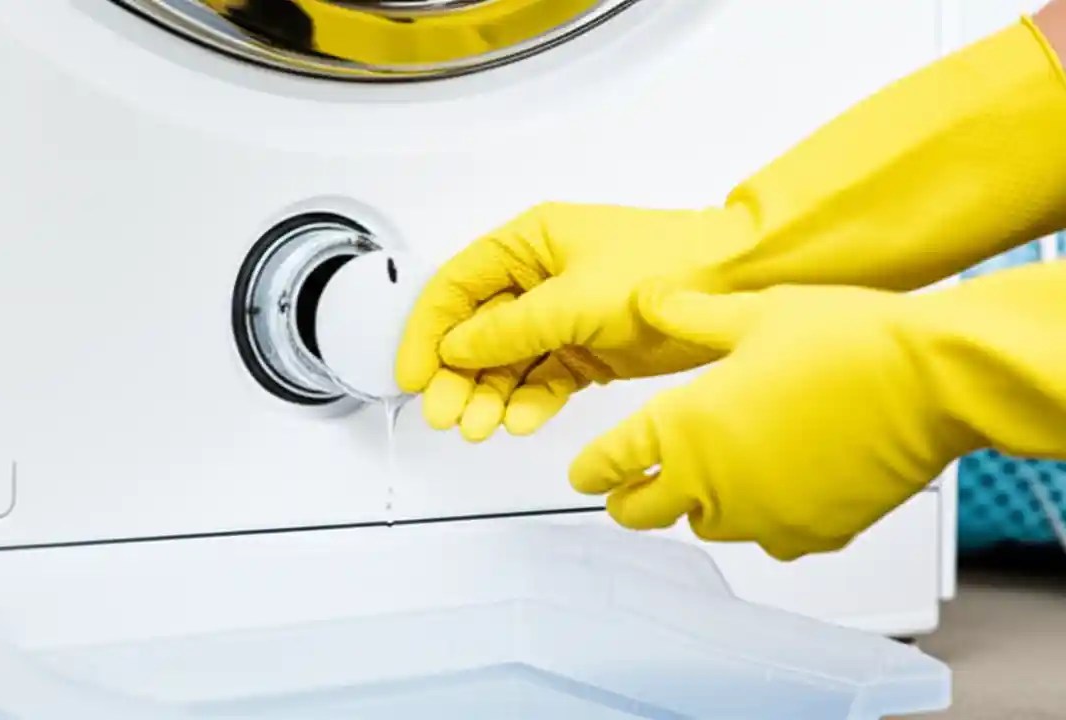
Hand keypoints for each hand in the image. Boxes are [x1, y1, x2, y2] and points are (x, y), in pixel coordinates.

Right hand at [395, 202, 751, 440]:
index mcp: (528, 242)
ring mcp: (564, 314)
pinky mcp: (589, 348)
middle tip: (447, 416)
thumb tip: (456, 349)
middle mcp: (539, 276)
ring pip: (510, 361)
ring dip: (492, 395)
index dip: (428, 332)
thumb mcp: (574, 298)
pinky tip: (520, 420)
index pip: (456, 287)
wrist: (738, 280)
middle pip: (478, 331)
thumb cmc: (666, 264)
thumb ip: (510, 329)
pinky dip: (531, 400)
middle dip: (458, 375)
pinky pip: (546, 378)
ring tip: (481, 427)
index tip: (414, 377)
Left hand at [571, 285, 981, 560]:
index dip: (589, 469)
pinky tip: (778, 486)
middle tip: (626, 489)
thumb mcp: (752, 312)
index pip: (609, 463)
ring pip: (706, 526)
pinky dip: (765, 519)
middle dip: (628, 499)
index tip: (582, 475)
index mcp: (682, 429)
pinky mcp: (813, 534)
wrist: (931, 380)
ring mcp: (763, 517)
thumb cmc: (845, 339)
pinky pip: (772, 539)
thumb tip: (646, 298)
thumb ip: (688, 315)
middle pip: (642, 513)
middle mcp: (712, 484)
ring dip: (699, 506)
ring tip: (711, 475)